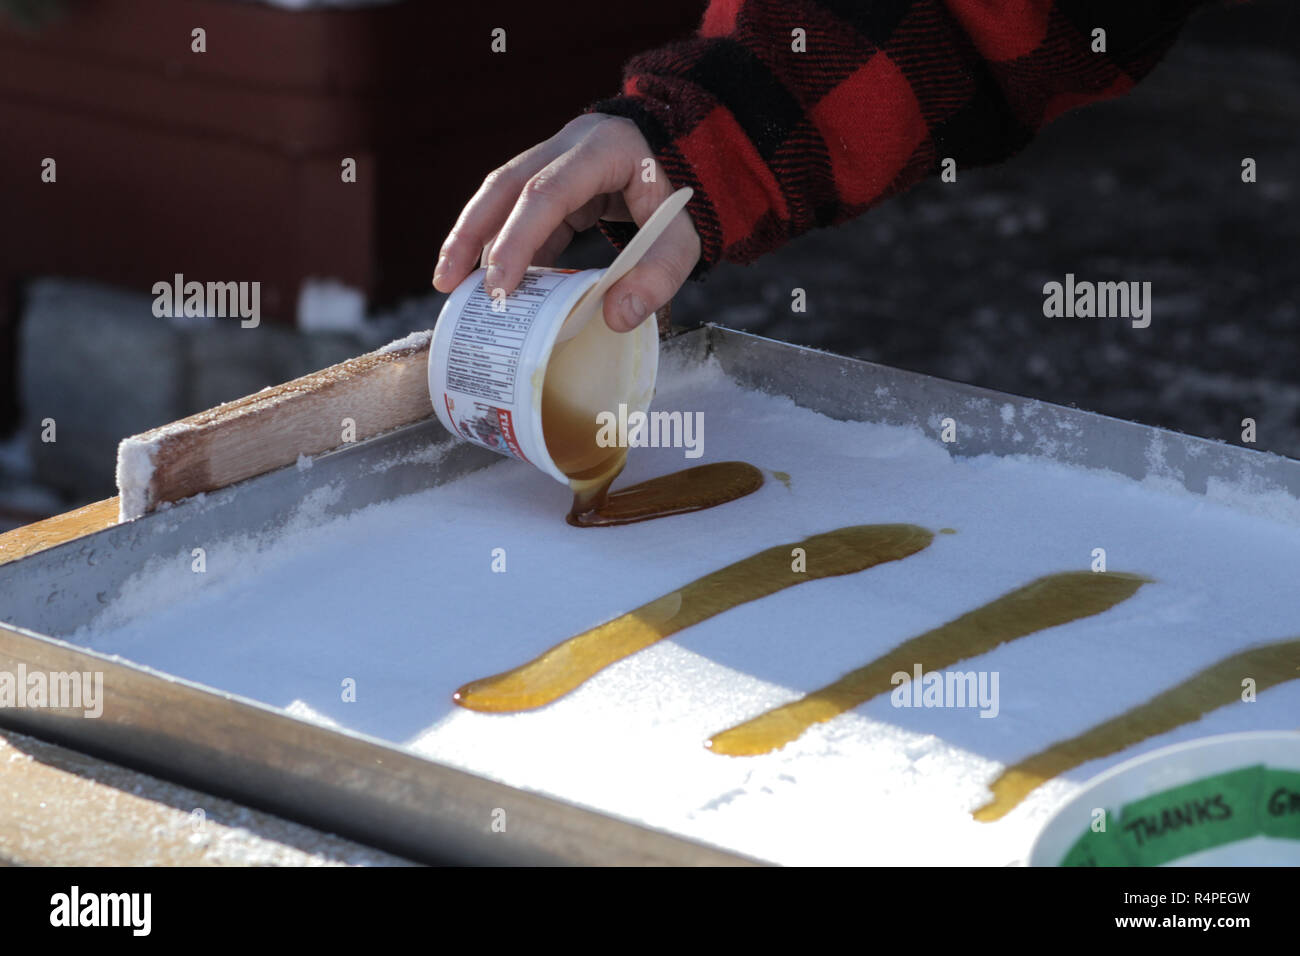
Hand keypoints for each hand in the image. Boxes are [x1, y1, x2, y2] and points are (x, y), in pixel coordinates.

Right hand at [433, 114, 699, 331]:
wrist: (695, 150)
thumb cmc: (688, 193)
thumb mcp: (686, 236)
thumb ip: (658, 275)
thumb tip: (617, 319)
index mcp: (603, 150)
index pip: (546, 194)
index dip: (517, 240)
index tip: (499, 287)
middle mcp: (569, 145)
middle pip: (505, 186)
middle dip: (471, 236)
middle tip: (447, 283)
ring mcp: (556, 158)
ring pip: (500, 194)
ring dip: (475, 239)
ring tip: (453, 285)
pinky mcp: (554, 180)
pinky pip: (519, 211)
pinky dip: (505, 246)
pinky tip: (497, 282)